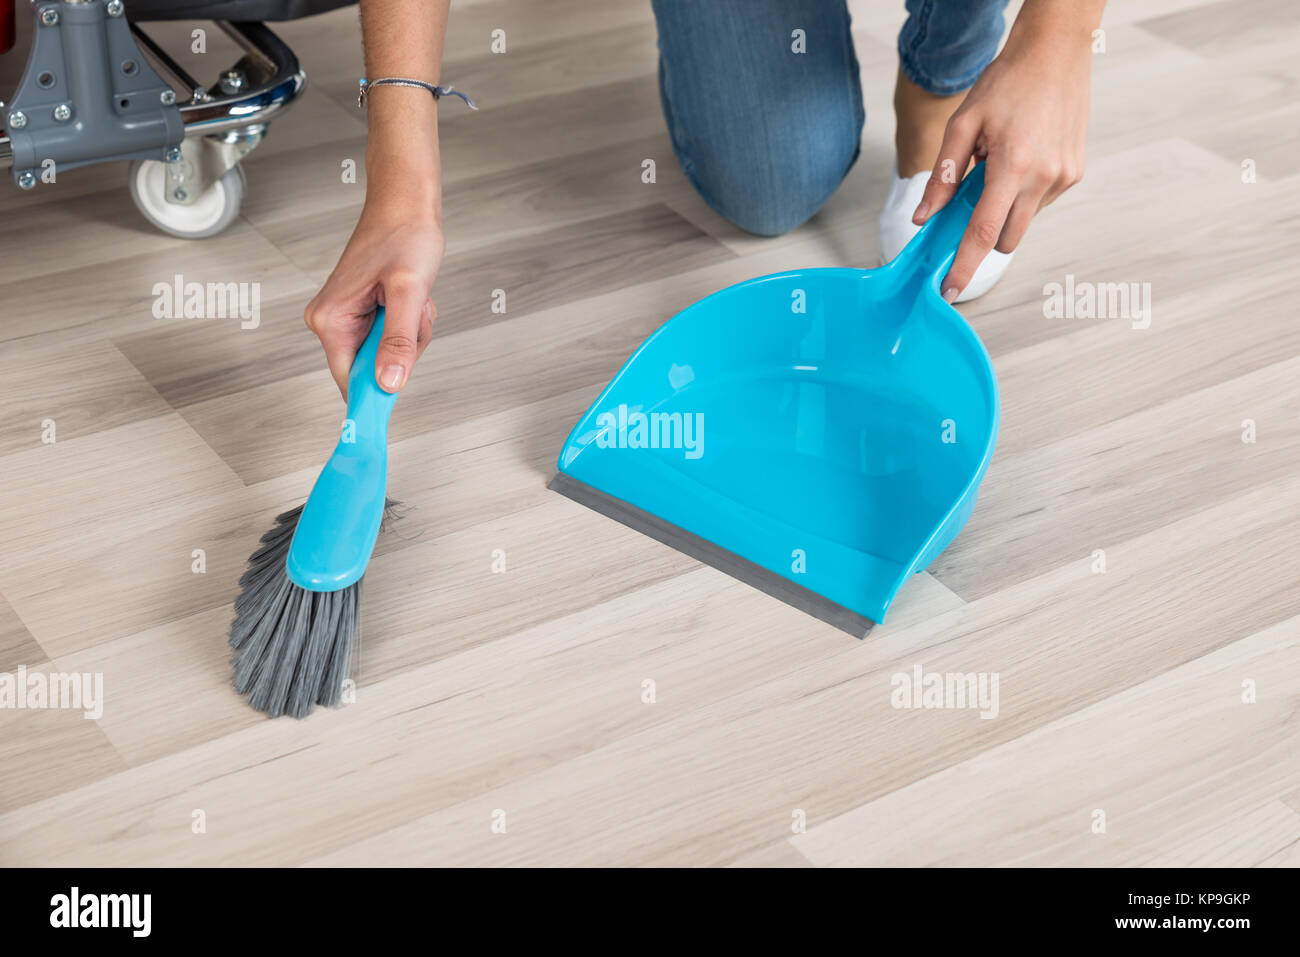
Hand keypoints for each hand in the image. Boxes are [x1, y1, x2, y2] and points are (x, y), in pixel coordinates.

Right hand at [304, 201, 442, 398]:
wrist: (406, 203)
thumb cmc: (404, 235)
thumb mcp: (408, 292)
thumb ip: (398, 341)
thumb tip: (388, 385)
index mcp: (331, 320)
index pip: (350, 382)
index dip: (373, 399)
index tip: (383, 427)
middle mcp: (332, 321)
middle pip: (374, 369)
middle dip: (404, 349)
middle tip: (413, 313)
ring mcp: (348, 318)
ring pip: (388, 354)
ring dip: (411, 333)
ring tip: (413, 299)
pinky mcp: (364, 312)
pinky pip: (393, 337)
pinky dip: (410, 323)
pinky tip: (412, 297)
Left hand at [913, 1, 1097, 299]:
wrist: (1056, 53)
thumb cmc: (1006, 83)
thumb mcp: (963, 124)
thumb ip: (941, 176)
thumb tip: (923, 217)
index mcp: (1013, 165)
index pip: (983, 232)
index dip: (964, 266)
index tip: (949, 291)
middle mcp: (1044, 178)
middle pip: (1006, 238)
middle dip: (985, 234)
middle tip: (970, 199)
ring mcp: (1064, 178)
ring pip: (1023, 221)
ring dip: (1005, 209)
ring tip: (1001, 163)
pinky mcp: (1075, 173)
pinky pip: (1039, 203)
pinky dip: (1023, 194)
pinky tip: (1021, 158)